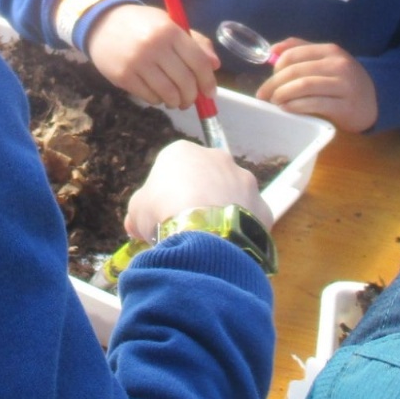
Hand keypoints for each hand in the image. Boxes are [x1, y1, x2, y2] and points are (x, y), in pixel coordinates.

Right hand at [84, 3, 218, 109]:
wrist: (101, 23)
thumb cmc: (141, 23)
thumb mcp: (169, 23)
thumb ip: (195, 42)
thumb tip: (215, 65)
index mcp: (170, 31)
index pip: (198, 62)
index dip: (207, 81)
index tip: (209, 92)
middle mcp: (154, 46)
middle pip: (185, 81)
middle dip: (192, 96)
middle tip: (191, 99)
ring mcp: (137, 63)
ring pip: (168, 93)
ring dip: (176, 102)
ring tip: (176, 100)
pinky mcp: (123, 77)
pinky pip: (149, 97)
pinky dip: (158, 100)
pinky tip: (158, 94)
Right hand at [125, 140, 271, 241]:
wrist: (203, 233)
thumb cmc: (162, 212)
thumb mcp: (137, 211)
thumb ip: (140, 213)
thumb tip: (135, 225)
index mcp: (183, 152)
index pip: (174, 168)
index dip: (167, 192)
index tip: (163, 213)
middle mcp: (217, 158)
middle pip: (207, 177)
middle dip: (200, 197)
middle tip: (187, 224)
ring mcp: (244, 180)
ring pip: (232, 195)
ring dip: (223, 211)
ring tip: (210, 239)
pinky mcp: (263, 206)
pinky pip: (250, 218)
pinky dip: (241, 230)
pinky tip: (229, 246)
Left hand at [254, 39, 377, 132]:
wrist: (375, 99)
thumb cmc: (343, 80)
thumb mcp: (326, 59)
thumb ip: (301, 50)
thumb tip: (272, 50)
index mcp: (330, 51)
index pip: (294, 54)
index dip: (276, 67)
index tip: (270, 78)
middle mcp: (337, 65)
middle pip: (296, 71)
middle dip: (274, 83)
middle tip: (263, 94)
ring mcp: (343, 85)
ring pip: (304, 86)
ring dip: (283, 95)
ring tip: (274, 102)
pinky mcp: (346, 106)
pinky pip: (314, 104)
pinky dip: (296, 106)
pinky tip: (287, 109)